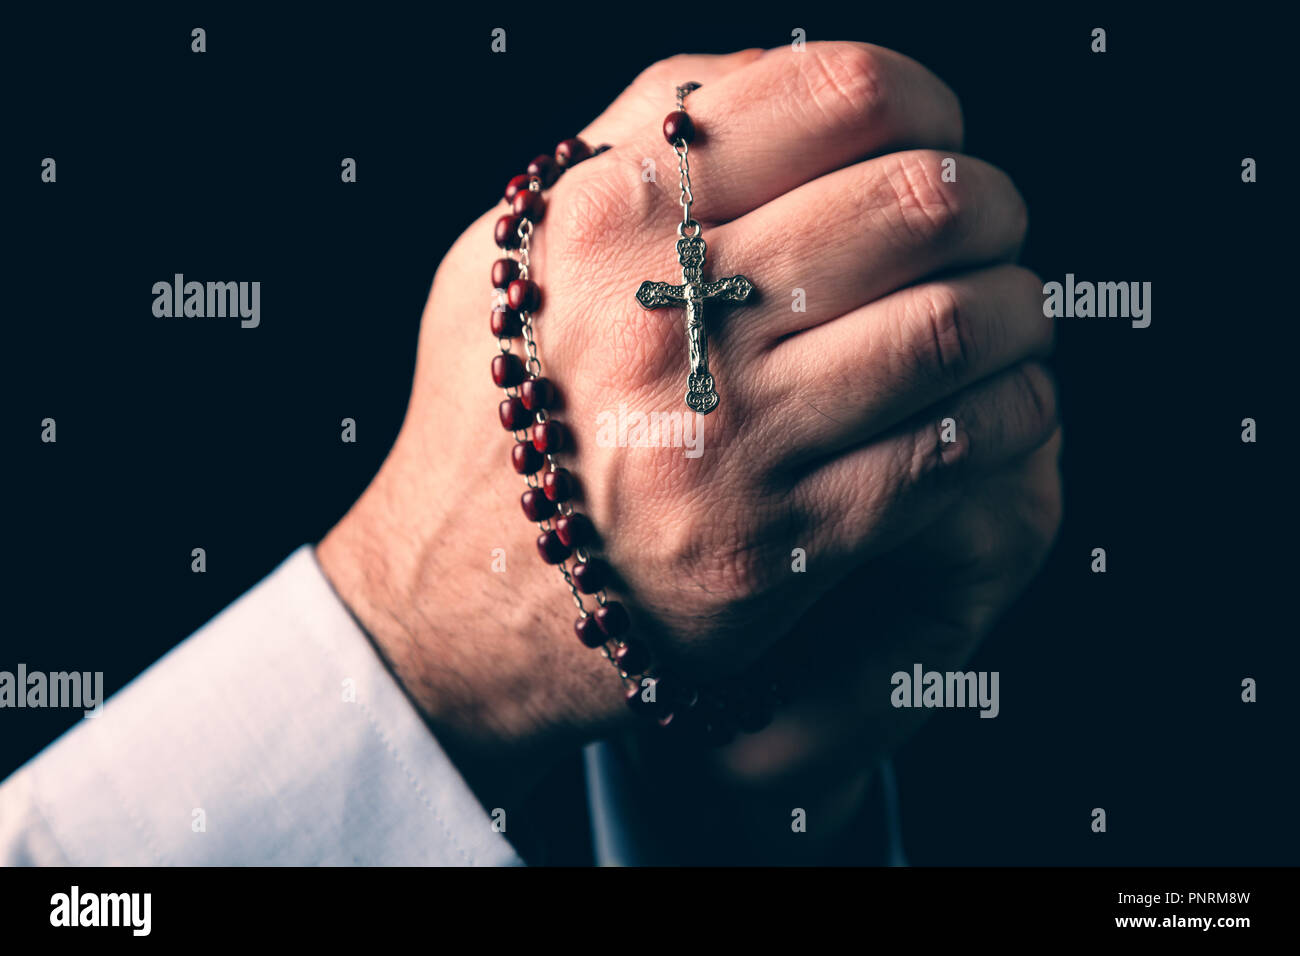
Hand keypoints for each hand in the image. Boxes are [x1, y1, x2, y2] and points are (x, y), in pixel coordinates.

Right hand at [316, 43, 1058, 808]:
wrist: (458, 597)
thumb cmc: (499, 408)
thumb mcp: (517, 247)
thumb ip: (639, 144)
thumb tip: (790, 78)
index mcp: (610, 215)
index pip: (841, 94)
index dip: (928, 101)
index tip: (935, 137)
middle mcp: (664, 317)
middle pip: (924, 202)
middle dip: (995, 207)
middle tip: (991, 234)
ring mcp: (725, 437)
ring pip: (958, 326)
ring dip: (1019, 313)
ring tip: (1006, 320)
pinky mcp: (774, 544)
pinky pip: (955, 450)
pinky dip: (1010, 414)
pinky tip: (994, 408)